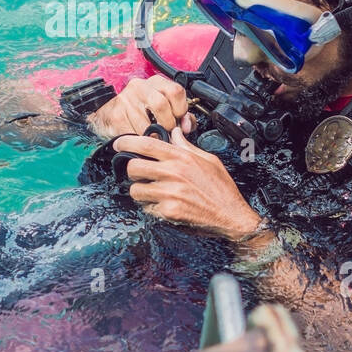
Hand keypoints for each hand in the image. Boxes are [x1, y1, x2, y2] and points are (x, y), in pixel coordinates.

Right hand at [87, 75, 193, 138]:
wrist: (110, 113)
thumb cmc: (141, 110)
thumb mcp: (164, 107)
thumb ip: (181, 115)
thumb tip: (187, 126)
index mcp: (156, 82)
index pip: (176, 91)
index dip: (181, 109)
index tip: (178, 119)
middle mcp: (140, 87)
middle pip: (161, 104)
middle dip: (167, 124)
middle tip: (166, 131)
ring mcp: (126, 100)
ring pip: (147, 124)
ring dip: (153, 136)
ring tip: (153, 136)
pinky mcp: (116, 116)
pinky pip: (134, 134)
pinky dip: (140, 141)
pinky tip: (140, 138)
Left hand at [115, 126, 261, 238]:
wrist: (232, 217)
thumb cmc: (222, 189)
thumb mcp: (208, 160)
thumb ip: (187, 146)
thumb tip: (174, 133)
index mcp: (182, 158)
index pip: (146, 144)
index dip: (126, 142)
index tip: (118, 144)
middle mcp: (173, 173)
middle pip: (133, 167)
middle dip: (133, 171)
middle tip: (141, 175)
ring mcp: (169, 193)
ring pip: (136, 190)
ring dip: (141, 192)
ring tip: (154, 193)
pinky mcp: (168, 212)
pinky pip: (146, 208)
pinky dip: (152, 208)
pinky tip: (165, 206)